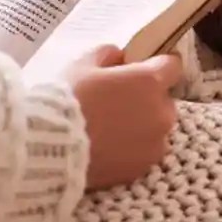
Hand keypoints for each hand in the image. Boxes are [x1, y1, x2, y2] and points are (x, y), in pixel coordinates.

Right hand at [66, 46, 181, 190]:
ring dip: (142, 124)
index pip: (172, 66)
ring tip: (111, 128)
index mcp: (150, 82)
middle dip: (147, 98)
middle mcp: (162, 112)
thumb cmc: (67, 100)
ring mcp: (156, 142)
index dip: (157, 65)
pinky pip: (145, 151)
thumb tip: (118, 56)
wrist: (49, 147)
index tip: (143, 68)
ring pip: (156, 127)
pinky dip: (133, 148)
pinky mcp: (144, 166)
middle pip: (163, 99)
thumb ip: (107, 55)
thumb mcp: (83, 65)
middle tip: (117, 102)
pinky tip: (108, 147)